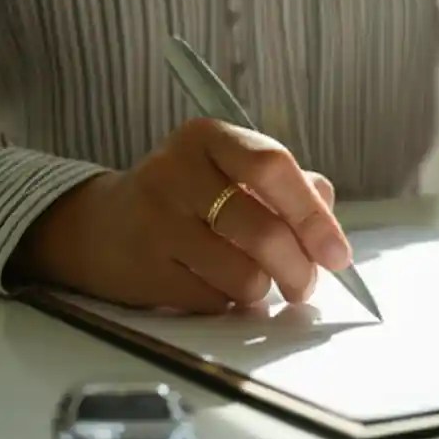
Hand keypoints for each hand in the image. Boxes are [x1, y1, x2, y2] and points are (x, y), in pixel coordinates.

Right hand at [14, 118, 350, 313]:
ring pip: (243, 274)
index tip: (338, 253)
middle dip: (299, 267)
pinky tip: (216, 284)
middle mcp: (176, 172)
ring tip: (256, 281)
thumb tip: (328, 215)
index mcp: (207, 137)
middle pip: (263, 229)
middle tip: (307, 284)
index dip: (312, 214)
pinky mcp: (145, 270)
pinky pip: (214, 300)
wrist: (101, 226)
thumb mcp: (230, 169)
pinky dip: (229, 301)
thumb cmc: (188, 196)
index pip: (273, 167)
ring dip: (263, 288)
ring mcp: (156, 221)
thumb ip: (287, 183)